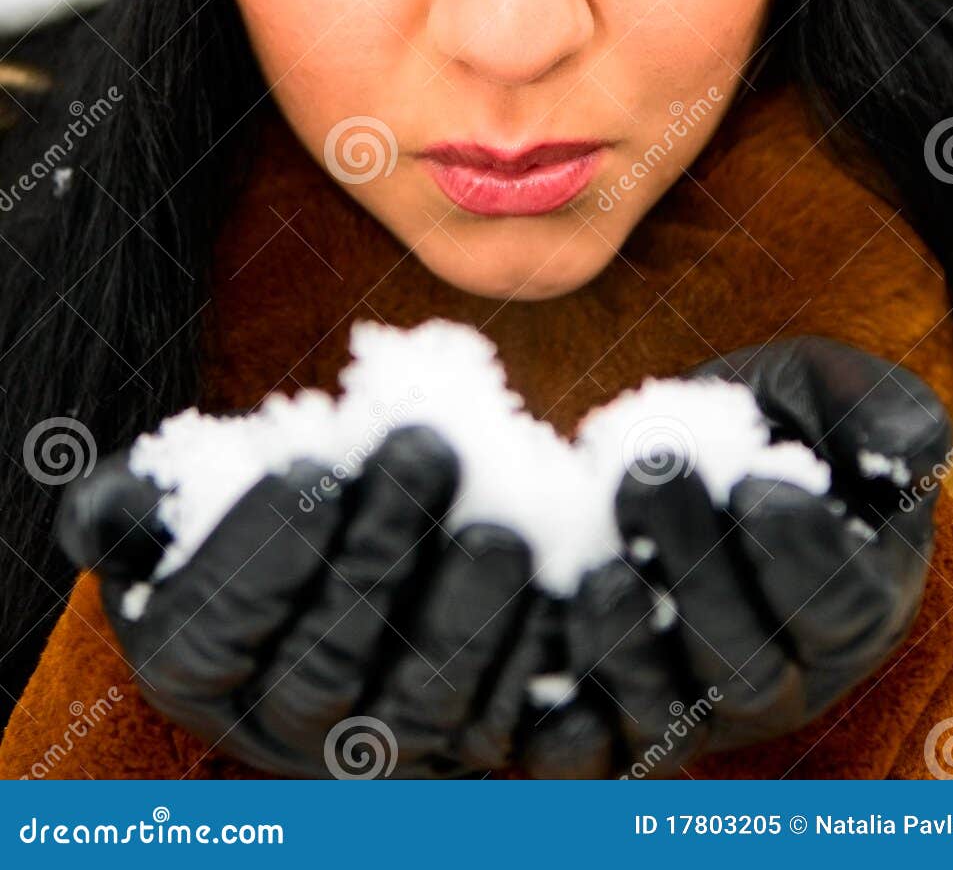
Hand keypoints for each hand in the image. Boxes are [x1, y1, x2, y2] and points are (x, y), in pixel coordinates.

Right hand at [57, 424, 537, 777]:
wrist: (359, 550)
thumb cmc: (260, 508)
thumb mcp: (178, 503)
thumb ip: (137, 505)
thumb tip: (114, 513)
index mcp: (196, 667)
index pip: (215, 631)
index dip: (264, 551)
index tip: (312, 463)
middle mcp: (285, 728)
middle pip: (328, 671)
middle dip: (378, 556)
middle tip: (430, 448)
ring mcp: (386, 753)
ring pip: (427, 712)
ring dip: (471, 621)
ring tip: (506, 529)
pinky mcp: (482, 754)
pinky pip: (521, 736)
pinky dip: (554, 671)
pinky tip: (589, 593)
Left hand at [528, 336, 952, 774]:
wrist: (691, 438)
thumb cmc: (778, 412)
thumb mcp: (837, 391)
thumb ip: (879, 414)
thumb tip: (900, 454)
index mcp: (857, 604)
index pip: (839, 607)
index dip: (798, 555)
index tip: (753, 480)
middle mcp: (784, 676)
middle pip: (746, 668)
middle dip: (697, 570)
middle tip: (650, 470)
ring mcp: (697, 706)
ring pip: (666, 712)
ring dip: (624, 639)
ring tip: (594, 556)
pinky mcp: (613, 713)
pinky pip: (585, 741)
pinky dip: (556, 703)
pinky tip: (535, 627)